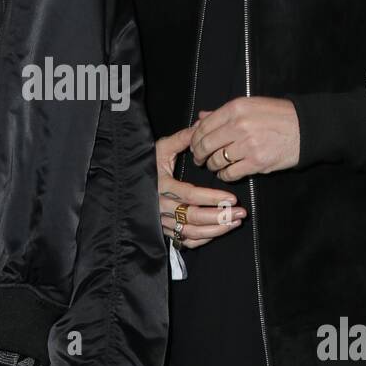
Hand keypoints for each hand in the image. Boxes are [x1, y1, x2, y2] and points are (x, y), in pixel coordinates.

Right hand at [156, 125, 246, 249]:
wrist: (125, 184)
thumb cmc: (145, 164)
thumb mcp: (161, 148)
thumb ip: (182, 138)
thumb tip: (202, 125)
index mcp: (161, 185)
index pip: (190, 195)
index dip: (212, 198)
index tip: (231, 197)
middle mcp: (160, 206)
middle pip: (193, 217)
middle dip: (220, 216)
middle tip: (240, 212)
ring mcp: (162, 220)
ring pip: (190, 231)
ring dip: (216, 229)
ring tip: (235, 222)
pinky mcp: (164, 230)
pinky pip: (184, 240)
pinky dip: (203, 239)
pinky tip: (219, 231)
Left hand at [190, 97, 299, 179]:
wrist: (305, 128)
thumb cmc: (278, 115)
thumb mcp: (250, 105)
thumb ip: (223, 112)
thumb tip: (200, 117)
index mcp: (236, 108)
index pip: (204, 126)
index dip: (195, 138)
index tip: (195, 144)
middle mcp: (239, 125)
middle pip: (206, 145)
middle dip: (199, 154)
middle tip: (199, 159)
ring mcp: (248, 145)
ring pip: (216, 161)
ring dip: (212, 166)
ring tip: (214, 165)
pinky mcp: (257, 162)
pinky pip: (230, 173)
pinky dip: (225, 175)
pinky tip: (226, 173)